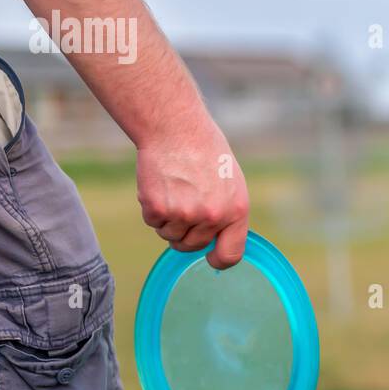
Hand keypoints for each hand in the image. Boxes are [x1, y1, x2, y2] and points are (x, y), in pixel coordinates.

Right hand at [135, 116, 248, 268]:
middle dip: (185, 231)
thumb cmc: (205, 153)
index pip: (230, 254)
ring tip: (174, 188)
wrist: (177, 129)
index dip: (218, 260)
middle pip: (192, 246)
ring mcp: (184, 214)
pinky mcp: (158, 208)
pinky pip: (152, 222)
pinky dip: (152, 208)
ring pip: (169, 236)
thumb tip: (218, 242)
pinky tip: (160, 184)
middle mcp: (212, 216)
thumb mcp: (231, 184)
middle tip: (184, 203)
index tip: (210, 258)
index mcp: (237, 211)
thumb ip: (227, 214)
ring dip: (167, 219)